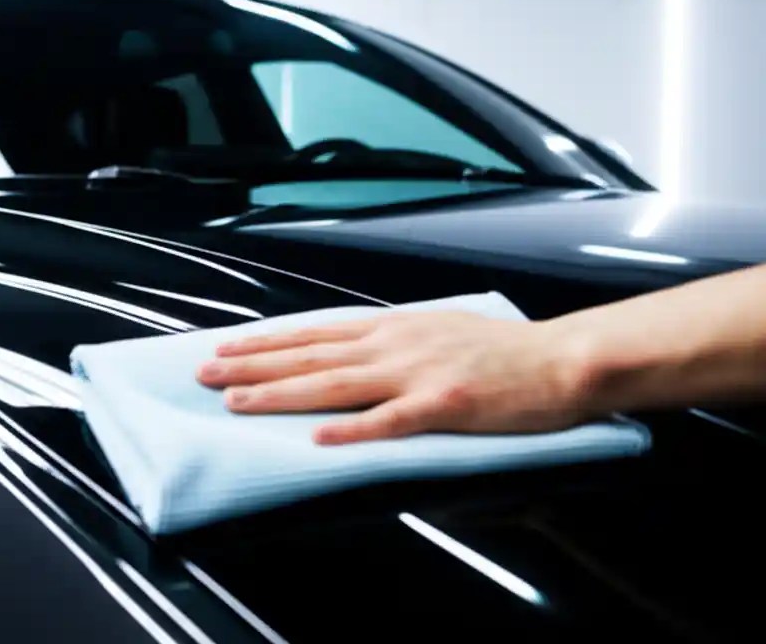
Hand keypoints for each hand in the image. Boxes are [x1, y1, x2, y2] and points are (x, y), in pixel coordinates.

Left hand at [196, 310, 592, 444]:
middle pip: (309, 357)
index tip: (224, 348)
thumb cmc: (501, 350)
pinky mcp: (444, 407)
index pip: (312, 334)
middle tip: (204, 374)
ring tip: (237, 400)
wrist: (561, 358)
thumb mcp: (435, 329)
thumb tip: (346, 351)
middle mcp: (394, 345)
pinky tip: (318, 438)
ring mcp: (417, 374)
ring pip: (334, 385)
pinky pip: (390, 421)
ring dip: (281, 394)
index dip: (264, 343)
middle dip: (252, 366)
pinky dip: (352, 430)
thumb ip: (390, 341)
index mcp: (391, 328)